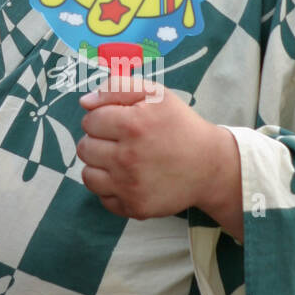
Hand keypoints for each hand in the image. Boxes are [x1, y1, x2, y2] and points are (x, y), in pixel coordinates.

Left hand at [78, 78, 229, 220]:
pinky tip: (128, 179)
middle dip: (98, 141)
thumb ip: (118, 88)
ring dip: (99, 166)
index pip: (90, 121)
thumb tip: (85, 102)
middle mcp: (128, 158)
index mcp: (133, 126)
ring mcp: (130, 187)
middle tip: (121, 142)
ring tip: (121, 160)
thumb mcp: (156, 94)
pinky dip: (111, 189)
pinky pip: (103, 198)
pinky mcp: (135, 207)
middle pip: (85, 148)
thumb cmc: (180, 126)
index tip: (121, 122)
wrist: (209, 166)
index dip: (103, 118)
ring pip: (88, 175)